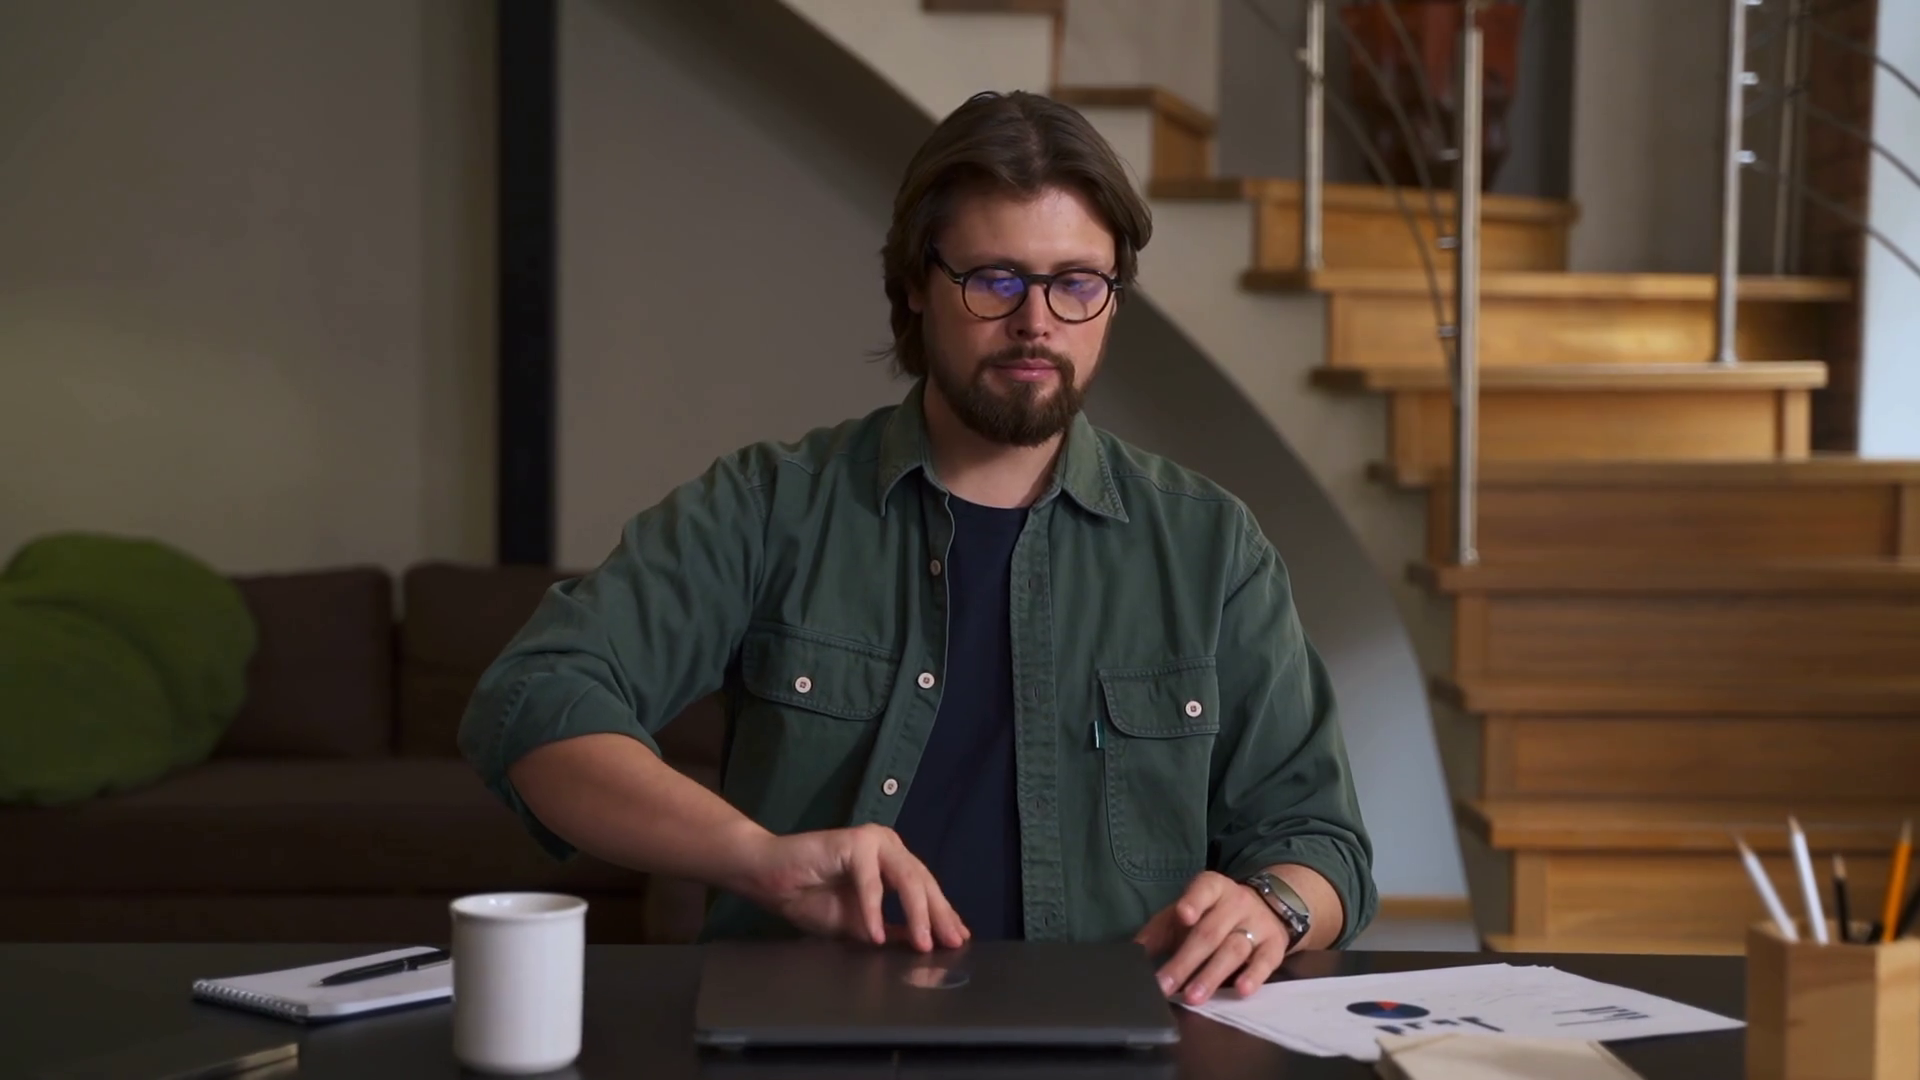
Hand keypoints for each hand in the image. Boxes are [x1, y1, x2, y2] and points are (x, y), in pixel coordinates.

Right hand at [737, 824, 969, 951]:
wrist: (769, 878)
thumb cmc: (810, 897)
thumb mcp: (859, 924)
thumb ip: (890, 930)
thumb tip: (920, 943)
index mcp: (892, 861)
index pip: (926, 888)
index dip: (943, 914)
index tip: (958, 939)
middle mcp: (888, 846)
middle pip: (923, 882)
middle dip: (939, 916)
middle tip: (951, 943)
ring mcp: (873, 841)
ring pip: (907, 879)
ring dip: (917, 915)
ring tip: (923, 944)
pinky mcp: (853, 843)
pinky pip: (871, 882)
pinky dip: (873, 910)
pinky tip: (875, 935)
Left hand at [1133, 871, 1289, 1004]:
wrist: (1267, 910)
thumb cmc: (1213, 915)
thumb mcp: (1185, 916)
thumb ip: (1159, 932)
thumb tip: (1131, 953)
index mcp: (1213, 888)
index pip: (1204, 889)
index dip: (1194, 901)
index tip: (1182, 916)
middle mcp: (1236, 903)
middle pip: (1210, 932)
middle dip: (1186, 961)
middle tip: (1166, 985)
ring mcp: (1258, 924)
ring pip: (1233, 950)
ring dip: (1211, 975)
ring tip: (1193, 996)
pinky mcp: (1274, 946)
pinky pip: (1265, 962)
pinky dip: (1253, 977)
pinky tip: (1241, 990)